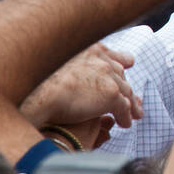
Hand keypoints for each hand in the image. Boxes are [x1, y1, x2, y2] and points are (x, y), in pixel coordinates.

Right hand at [21, 44, 142, 128]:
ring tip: (134, 115)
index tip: (126, 65)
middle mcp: (101, 59)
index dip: (119, 62)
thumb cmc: (39, 84)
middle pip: (121, 74)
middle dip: (126, 86)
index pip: (110, 54)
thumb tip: (71, 79)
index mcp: (88, 49)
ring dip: (131, 105)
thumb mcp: (56, 66)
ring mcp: (108, 75)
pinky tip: (124, 124)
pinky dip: (125, 117)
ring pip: (126, 91)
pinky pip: (124, 107)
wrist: (39, 93)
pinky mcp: (111, 94)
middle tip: (132, 98)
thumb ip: (71, 68)